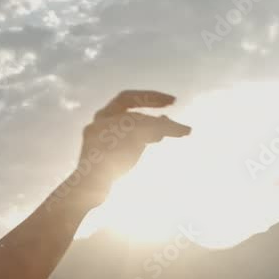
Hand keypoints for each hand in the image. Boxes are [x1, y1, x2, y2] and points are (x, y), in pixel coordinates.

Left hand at [74, 90, 190, 206]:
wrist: (93, 182)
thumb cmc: (114, 152)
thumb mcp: (141, 132)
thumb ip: (163, 127)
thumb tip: (184, 129)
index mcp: (105, 114)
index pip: (130, 97)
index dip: (152, 97)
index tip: (172, 102)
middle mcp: (99, 126)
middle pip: (129, 115)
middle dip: (151, 116)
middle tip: (167, 122)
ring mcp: (99, 143)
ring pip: (127, 132)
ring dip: (146, 130)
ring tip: (162, 135)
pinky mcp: (103, 160)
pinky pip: (124, 146)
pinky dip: (139, 143)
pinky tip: (147, 148)